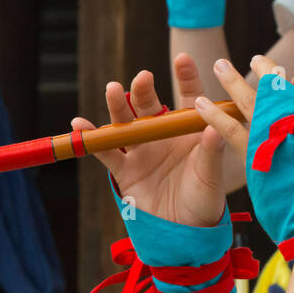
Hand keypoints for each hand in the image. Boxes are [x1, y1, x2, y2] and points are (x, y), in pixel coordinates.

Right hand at [72, 54, 226, 226]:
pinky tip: (80, 124)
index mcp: (190, 132)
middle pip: (150, 106)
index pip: (189, 98)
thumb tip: (213, 127)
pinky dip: (91, 138)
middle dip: (144, 90)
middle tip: (143, 77)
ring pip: (125, 123)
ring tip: (111, 89)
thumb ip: (211, 152)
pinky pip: (105, 151)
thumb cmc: (205, 201)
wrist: (184, 234)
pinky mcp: (125, 170)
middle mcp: (164, 136)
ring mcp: (142, 151)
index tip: (182, 58)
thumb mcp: (211, 176)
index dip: (186, 78)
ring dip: (116, 107)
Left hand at [194, 55, 293, 161]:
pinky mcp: (254, 151)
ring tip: (219, 65)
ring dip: (232, 81)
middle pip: (278, 84)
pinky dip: (214, 115)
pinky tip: (201, 104)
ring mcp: (274, 133)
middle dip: (266, 70)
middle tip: (256, 61)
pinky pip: (230, 127)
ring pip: (249, 98)